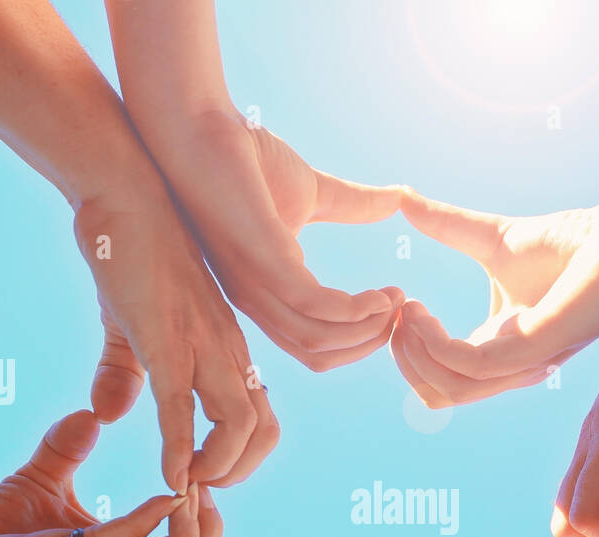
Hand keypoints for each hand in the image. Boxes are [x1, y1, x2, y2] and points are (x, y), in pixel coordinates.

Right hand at [74, 174, 278, 490]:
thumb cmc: (127, 251)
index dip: (242, 456)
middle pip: (263, 428)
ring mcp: (200, 343)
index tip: (207, 477)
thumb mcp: (129, 322)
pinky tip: (171, 479)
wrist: (123, 188)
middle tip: (201, 492)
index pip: (260, 415)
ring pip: (239, 423)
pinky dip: (181, 451)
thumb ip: (125, 372)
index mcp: (225, 345)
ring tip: (188, 488)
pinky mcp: (165, 337)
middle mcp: (225, 348)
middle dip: (237, 470)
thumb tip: (108, 414)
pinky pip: (182, 407)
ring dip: (217, 467)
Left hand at [167, 109, 404, 370]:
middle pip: (317, 354)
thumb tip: (400, 198)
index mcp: (261, 293)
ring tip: (394, 301)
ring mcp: (253, 282)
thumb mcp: (310, 192)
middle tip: (401, 314)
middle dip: (366, 342)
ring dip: (365, 329)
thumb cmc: (244, 155)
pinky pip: (312, 305)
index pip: (311, 345)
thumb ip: (353, 206)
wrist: (197, 121)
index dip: (356, 339)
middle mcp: (253, 299)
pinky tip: (378, 293)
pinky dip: (352, 309)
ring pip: (317, 339)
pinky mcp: (260, 258)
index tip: (392, 312)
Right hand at [391, 191, 598, 406]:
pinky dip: (435, 343)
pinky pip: (471, 365)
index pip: (441, 381)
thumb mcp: (491, 237)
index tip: (396, 306)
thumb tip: (401, 198)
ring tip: (406, 311)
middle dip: (405, 359)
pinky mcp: (539, 345)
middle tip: (395, 315)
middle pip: (438, 395)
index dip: (408, 351)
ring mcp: (526, 362)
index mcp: (501, 351)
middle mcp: (512, 367)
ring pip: (449, 389)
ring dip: (415, 352)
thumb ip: (446, 225)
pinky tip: (422, 310)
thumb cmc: (573, 240)